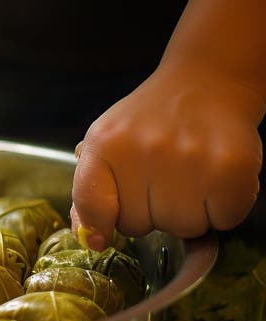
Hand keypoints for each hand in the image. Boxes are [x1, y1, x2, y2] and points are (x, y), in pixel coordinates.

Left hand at [71, 65, 262, 248]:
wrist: (207, 82)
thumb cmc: (151, 123)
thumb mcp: (108, 144)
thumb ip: (91, 192)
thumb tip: (90, 238)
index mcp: (105, 143)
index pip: (90, 204)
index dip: (98, 224)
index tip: (101, 236)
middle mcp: (144, 148)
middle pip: (137, 226)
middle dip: (150, 212)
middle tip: (163, 179)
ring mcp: (189, 157)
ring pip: (182, 228)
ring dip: (189, 213)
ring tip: (191, 177)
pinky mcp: (232, 167)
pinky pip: (223, 221)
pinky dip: (224, 209)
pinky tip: (216, 179)